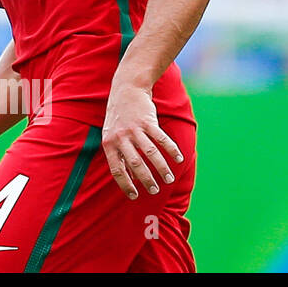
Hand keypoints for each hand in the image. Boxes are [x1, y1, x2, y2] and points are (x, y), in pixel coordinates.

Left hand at [101, 81, 183, 199]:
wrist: (126, 90)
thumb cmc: (119, 117)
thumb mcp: (111, 135)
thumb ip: (119, 154)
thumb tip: (130, 177)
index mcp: (108, 143)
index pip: (116, 169)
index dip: (125, 184)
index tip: (135, 196)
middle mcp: (120, 137)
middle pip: (135, 164)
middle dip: (146, 180)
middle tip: (155, 191)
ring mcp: (134, 129)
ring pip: (150, 153)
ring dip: (161, 168)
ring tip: (169, 179)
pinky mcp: (147, 121)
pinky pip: (161, 139)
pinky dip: (171, 150)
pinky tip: (178, 159)